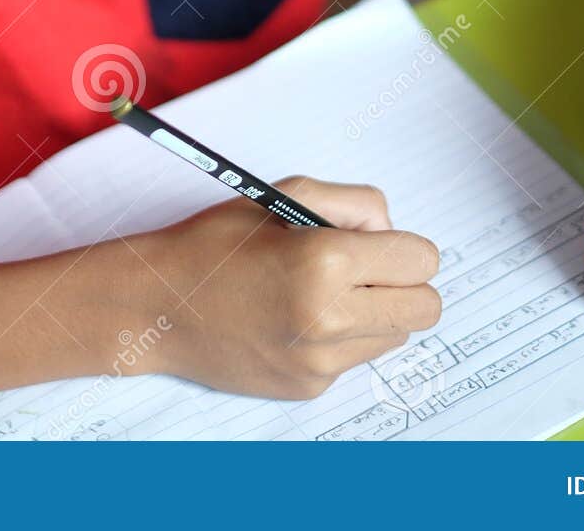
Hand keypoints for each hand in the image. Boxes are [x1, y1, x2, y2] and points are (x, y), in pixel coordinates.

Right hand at [138, 177, 441, 398]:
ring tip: (321, 292)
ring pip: (394, 334)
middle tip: (362, 269)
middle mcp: (329, 318)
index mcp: (325, 261)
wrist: (158, 306)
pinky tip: (294, 319)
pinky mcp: (309, 386)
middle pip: (424, 307)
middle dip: (403, 283)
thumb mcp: (284, 196)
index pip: (422, 260)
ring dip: (373, 311)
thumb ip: (354, 205)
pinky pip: (355, 358)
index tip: (375, 242)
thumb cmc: (215, 244)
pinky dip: (339, 338)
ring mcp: (320, 361)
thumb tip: (393, 234)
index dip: (402, 245)